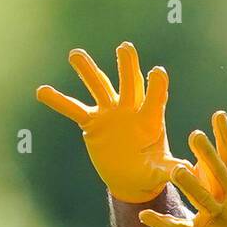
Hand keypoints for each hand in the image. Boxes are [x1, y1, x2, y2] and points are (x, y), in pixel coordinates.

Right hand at [36, 42, 187, 203]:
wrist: (131, 179)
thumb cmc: (150, 172)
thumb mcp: (160, 172)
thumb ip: (169, 168)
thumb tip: (185, 170)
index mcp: (151, 119)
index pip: (155, 97)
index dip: (157, 85)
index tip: (158, 71)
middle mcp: (131, 109)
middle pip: (129, 83)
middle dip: (127, 66)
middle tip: (125, 47)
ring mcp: (110, 113)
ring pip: (100, 87)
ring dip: (88, 71)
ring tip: (75, 54)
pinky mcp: (93, 122)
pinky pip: (74, 109)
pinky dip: (59, 101)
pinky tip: (42, 91)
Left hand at [139, 111, 226, 226]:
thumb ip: (214, 178)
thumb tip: (196, 159)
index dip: (225, 137)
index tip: (218, 115)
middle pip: (219, 175)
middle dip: (208, 155)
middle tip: (195, 134)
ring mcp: (218, 221)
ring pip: (203, 201)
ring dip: (191, 185)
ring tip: (178, 169)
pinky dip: (161, 223)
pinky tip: (145, 215)